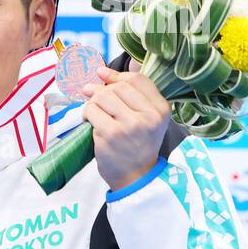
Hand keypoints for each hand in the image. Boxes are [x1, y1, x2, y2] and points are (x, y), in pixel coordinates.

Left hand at [81, 66, 169, 191]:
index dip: (116, 75)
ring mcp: (129, 124)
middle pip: (117, 87)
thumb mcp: (148, 120)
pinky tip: (90, 122)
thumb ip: (136, 97)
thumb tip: (106, 72)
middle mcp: (148, 116)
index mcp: (161, 109)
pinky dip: (86, 114)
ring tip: (93, 112)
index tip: (101, 74)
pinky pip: (91, 111)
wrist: (136, 176)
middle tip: (92, 96)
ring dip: (92, 102)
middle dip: (101, 90)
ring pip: (102, 97)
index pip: (137, 80)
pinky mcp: (110, 133)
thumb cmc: (138, 146)